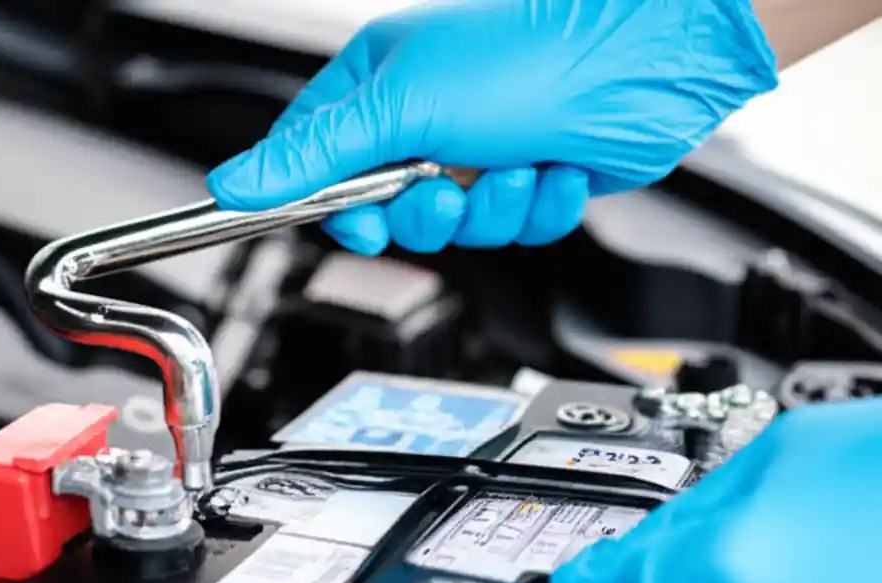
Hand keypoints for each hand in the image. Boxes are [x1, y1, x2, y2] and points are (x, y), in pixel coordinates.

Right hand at [206, 0, 776, 254]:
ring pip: (452, 226)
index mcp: (379, 81)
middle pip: (384, 207)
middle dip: (422, 213)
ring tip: (516, 167)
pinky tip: (555, 167)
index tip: (349, 218)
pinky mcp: (528, 176)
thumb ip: (313, 154)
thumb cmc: (529, 56)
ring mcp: (479, 147)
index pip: (316, 157)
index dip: (328, 201)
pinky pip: (511, 228)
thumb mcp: (402, 106)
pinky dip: (536, 207)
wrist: (646, 63)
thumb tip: (235, 181)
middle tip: (442, 189)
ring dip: (489, 209)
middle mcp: (427, 114)